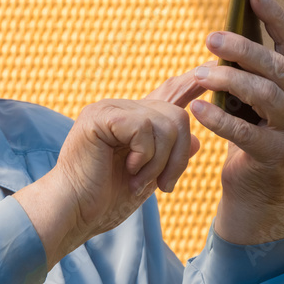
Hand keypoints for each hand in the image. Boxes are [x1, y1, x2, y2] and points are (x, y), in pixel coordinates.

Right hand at [14, 74, 203, 267]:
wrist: (75, 211)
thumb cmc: (104, 199)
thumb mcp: (147, 177)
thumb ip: (168, 157)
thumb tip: (198, 141)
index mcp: (129, 120)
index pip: (165, 95)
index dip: (188, 85)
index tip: (208, 71)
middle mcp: (119, 108)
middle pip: (177, 116)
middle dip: (178, 156)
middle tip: (164, 185)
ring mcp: (108, 108)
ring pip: (165, 123)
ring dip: (159, 161)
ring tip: (137, 180)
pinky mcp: (100, 116)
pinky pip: (144, 128)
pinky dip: (143, 155)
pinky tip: (127, 168)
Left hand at [189, 0, 283, 243]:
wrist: (257, 187)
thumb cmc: (251, 128)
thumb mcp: (254, 96)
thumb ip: (251, 68)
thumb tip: (226, 30)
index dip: (276, 17)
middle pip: (277, 68)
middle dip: (243, 49)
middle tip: (210, 37)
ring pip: (264, 96)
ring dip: (227, 81)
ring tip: (198, 74)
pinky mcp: (275, 156)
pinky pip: (245, 133)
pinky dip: (219, 119)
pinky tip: (198, 109)